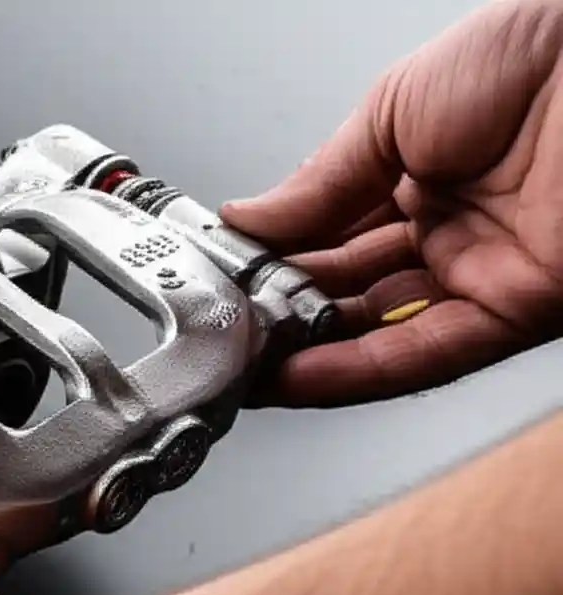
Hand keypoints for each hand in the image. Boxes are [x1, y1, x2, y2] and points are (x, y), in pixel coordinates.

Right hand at [222, 0, 562, 406]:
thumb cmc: (534, 53)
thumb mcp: (392, 111)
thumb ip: (319, 182)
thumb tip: (247, 220)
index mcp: (421, 175)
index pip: (330, 238)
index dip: (275, 264)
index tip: (225, 281)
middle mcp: (450, 231)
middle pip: (349, 293)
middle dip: (283, 316)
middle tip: (225, 331)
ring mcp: (482, 273)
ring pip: (380, 334)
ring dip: (308, 357)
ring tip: (242, 366)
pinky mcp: (517, 309)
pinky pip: (425, 354)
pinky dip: (358, 372)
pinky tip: (296, 377)